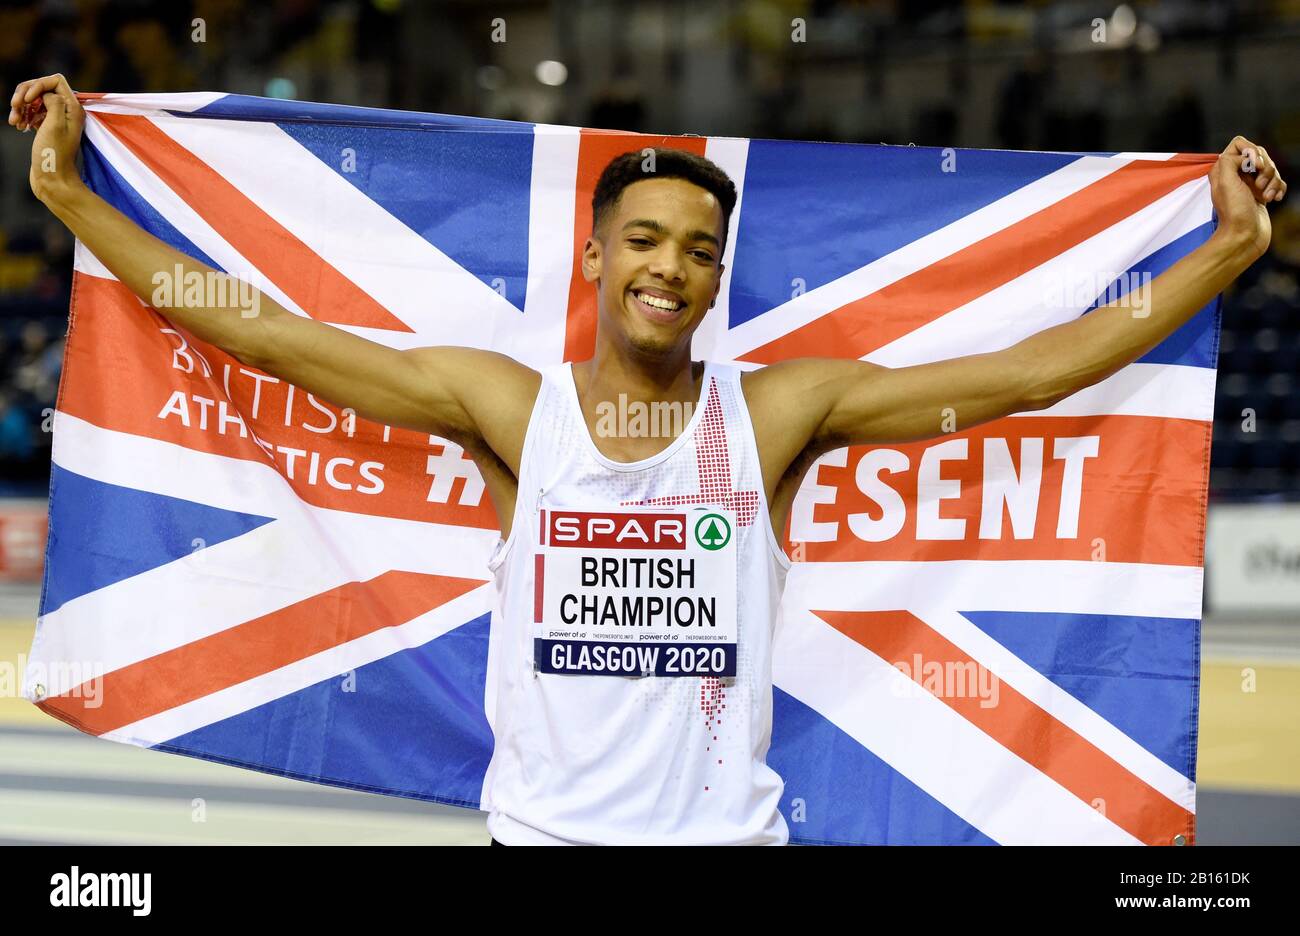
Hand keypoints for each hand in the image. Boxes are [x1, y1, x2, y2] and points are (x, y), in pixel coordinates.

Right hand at [8, 73, 85, 202]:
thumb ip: (54, 102)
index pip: (55, 81)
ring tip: (14, 121)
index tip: (28, 101)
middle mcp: (67, 112)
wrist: (52, 179)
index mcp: (73, 108)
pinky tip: (18, 126)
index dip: (38, 85)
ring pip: (34, 100)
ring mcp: (56, 120)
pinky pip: (32, 112)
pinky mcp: (46, 127)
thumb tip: (47, 92)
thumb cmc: (54, 154)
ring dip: (20, 106)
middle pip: (42, 87)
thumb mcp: (55, 124)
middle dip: (25, 94)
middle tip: (15, 107)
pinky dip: (22, 115)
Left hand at [1210, 136, 1285, 260]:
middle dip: (1266, 168)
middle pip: (1260, 154)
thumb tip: (1243, 154)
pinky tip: (1274, 200)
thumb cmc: (1234, 212)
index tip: (1254, 166)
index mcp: (1224, 169)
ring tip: (1265, 197)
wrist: (1244, 237)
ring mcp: (1250, 184)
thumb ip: (1229, 161)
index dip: (1251, 151)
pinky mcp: (1262, 194)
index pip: (1240, 144)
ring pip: (1271, 168)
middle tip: (1259, 186)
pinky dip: (1279, 189)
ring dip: (1273, 181)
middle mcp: (1236, 174)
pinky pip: (1278, 182)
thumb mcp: (1225, 182)